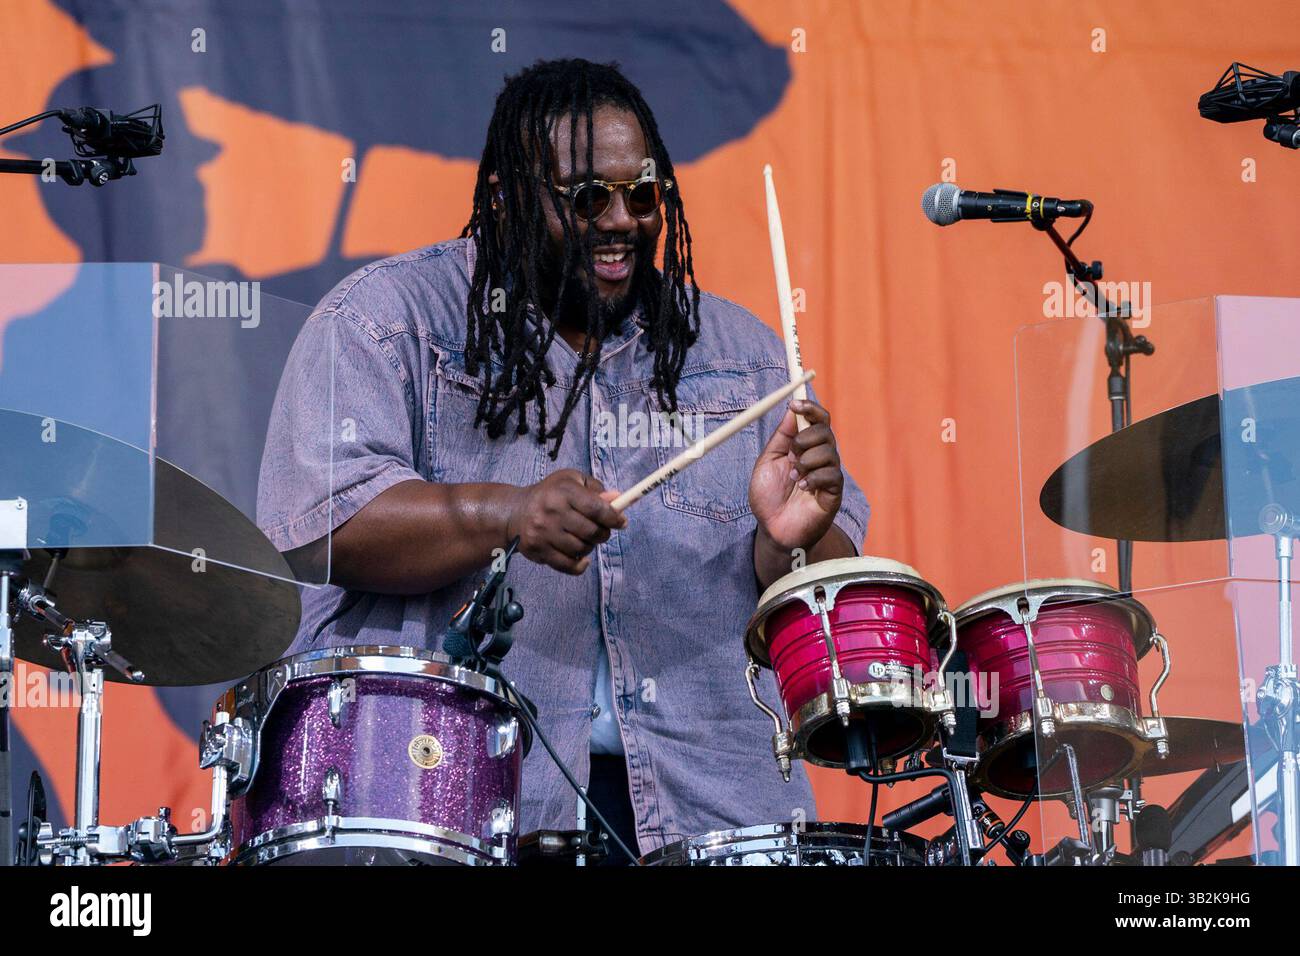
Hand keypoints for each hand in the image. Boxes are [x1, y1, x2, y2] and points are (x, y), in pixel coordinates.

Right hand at [506, 469, 626, 574]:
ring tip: (585, 539)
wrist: (515, 512)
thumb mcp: (572, 481)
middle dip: (603, 534)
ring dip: (589, 547)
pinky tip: (582, 558)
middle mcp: (552, 512)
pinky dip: (579, 565)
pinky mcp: (538, 550)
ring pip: (581, 549)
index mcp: (563, 492)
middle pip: (591, 532)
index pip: (596, 508)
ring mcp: (543, 533)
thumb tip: (617, 499)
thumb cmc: (550, 494)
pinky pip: (568, 565)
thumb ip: (596, 490)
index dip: (614, 517)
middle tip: (601, 531)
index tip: (621, 522)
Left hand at [749, 399, 843, 550]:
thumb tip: (790, 410)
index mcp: (805, 447)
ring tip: (794, 477)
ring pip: (828, 451)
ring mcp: (828, 474)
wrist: (773, 530)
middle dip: (804, 437)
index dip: (809, 408)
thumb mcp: (768, 462)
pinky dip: (813, 477)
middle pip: (825, 430)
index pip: (817, 419)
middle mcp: (820, 457)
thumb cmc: (769, 498)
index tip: (794, 404)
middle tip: (791, 454)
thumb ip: (780, 437)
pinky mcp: (834, 493)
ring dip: (806, 461)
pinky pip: (832, 474)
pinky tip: (803, 488)